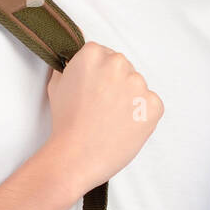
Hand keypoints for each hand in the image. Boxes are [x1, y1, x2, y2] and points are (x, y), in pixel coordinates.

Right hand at [43, 41, 163, 197]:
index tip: (92, 88)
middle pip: (122, 68)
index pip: (103, 54)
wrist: (77, 155)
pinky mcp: (153, 105)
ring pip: (136, 86)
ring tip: (111, 119)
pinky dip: (141, 114)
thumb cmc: (66, 123)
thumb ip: (68, 66)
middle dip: (115, 83)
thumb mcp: (56, 84)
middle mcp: (118, 64)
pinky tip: (123, 126)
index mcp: (93, 54)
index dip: (97, 73)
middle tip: (101, 106)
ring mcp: (138, 84)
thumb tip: (73, 61)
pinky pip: (151, 104)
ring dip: (128, 98)